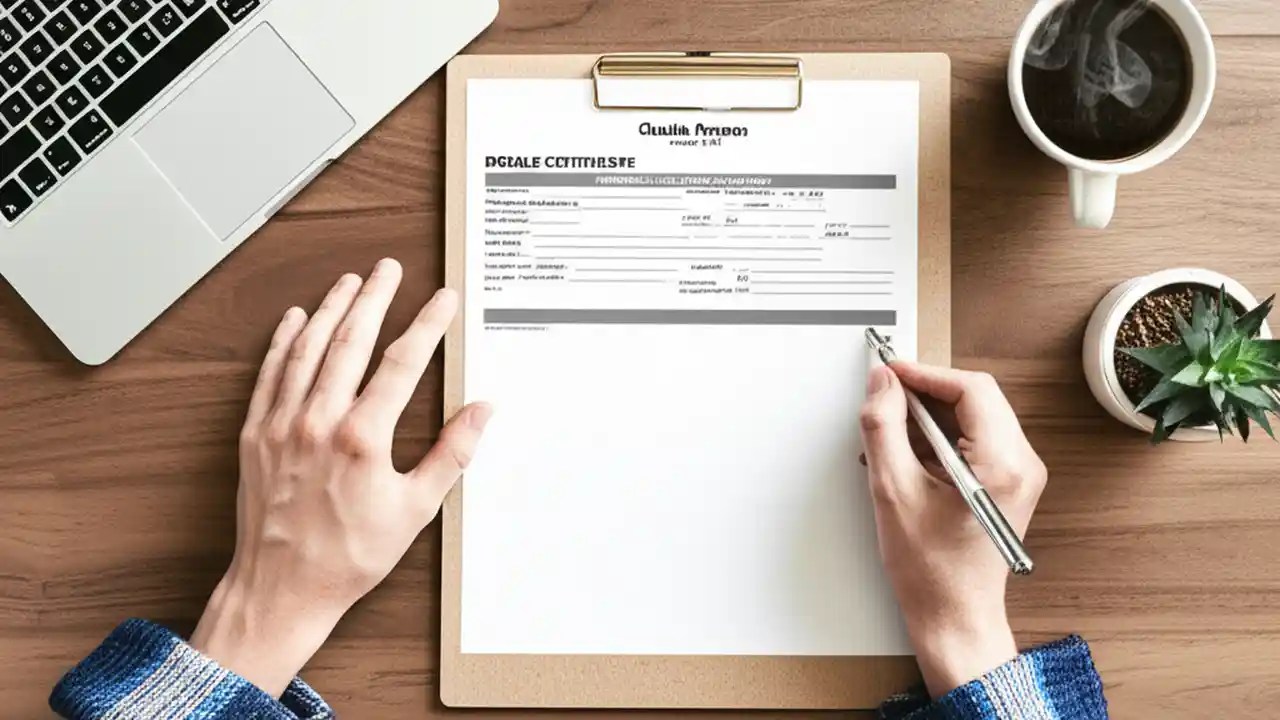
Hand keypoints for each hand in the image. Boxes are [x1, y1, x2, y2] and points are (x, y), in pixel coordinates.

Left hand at [190, 259, 491, 695]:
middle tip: (389, 269)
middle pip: (351, 341)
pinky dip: (283, 342)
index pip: (401, 363)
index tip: (442, 299)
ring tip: (349, 282)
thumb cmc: (349, 556)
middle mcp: (318, 421)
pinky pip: (270, 374)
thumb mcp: (416, 510)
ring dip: (330, 309)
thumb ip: (452, 454)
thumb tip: (482, 412)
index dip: (427, 324)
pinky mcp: (255, 435)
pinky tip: (295, 320)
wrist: (281, 589)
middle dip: (374, 298)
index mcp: (362, 438)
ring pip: (308, 348)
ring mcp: (281, 424)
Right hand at [859, 362, 1046, 697]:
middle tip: (885, 397)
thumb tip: (882, 385)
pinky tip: (907, 457)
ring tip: (890, 437)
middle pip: (975, 398)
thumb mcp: (893, 492)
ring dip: (929, 417)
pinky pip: (975, 439)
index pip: (970, 389)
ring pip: (974, 416)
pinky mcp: (1007, 483)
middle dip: (926, 393)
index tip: (889, 372)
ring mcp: (1019, 475)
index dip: (924, 373)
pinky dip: (938, 438)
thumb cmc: (932, 572)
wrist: (955, 618)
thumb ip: (883, 428)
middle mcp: (1022, 465)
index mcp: (1003, 465)